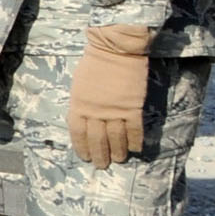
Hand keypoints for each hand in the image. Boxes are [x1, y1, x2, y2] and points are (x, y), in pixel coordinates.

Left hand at [69, 24, 153, 167]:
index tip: (85, 157)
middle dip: (99, 155)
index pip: (78, 133)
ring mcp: (114, 110)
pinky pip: (134, 131)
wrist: (115, 49)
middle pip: (97, 140)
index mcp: (79, 104)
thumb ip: (82, 103)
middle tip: (102, 166)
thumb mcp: (79, 83)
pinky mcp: (132, 107)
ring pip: (116, 139)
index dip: (82, 147)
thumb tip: (85, 118)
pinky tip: (136, 149)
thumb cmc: (95, 63)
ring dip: (118, 152)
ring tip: (119, 160)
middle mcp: (95, 111)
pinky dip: (135, 142)